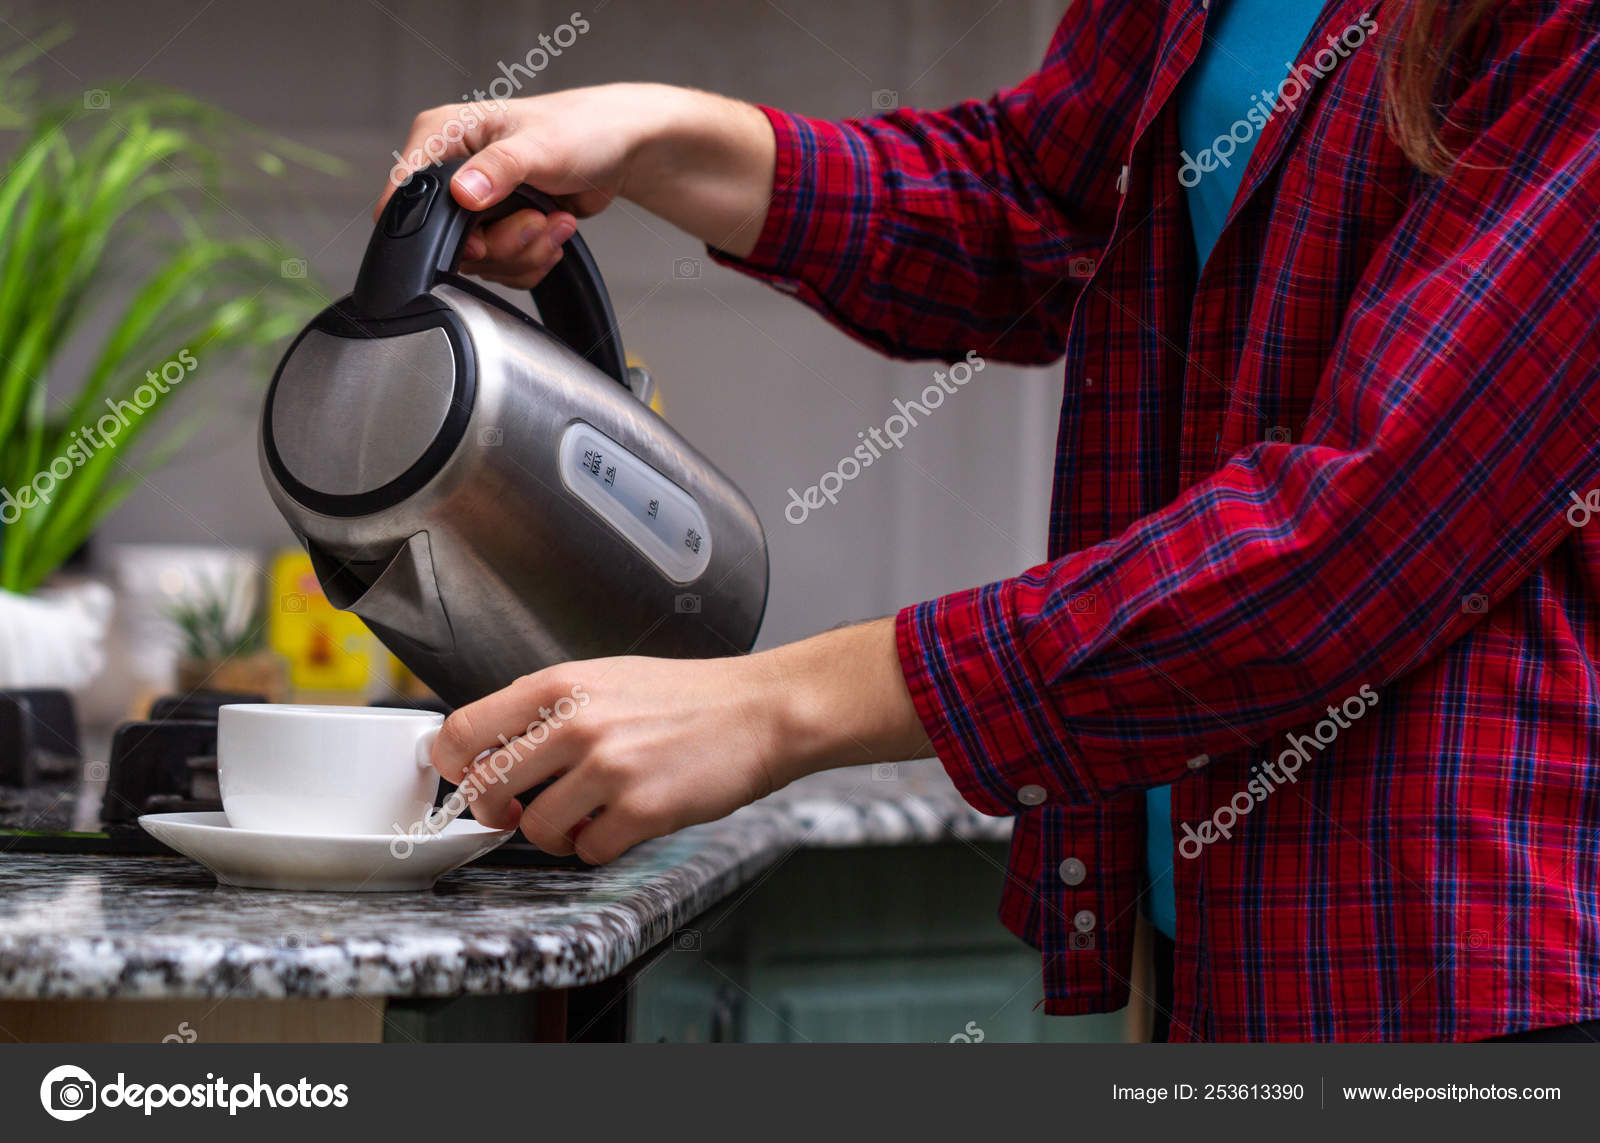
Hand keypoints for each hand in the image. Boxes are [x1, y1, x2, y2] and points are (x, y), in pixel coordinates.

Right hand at [379, 82, 776, 288]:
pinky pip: (504, 268)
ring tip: (554, 219)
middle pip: (447, 241)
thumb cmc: (583, 128)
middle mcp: (452, 172)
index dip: (436, 226)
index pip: (406, 190)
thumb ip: (499, 169)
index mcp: (444, 136)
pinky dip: (534, 259)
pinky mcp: (500, 229)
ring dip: (525, 252)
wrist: (621, 150)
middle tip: (535, 220)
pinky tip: (555, 229)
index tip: (477, 234)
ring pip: (480, 262)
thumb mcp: (539, 145)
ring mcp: (477, 206)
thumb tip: (464, 193)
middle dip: (501, 244)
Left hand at [427, 618, 929, 863]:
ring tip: (585, 816)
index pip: (463, 728)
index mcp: (560, 686)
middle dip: (497, 810)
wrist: (761, 711)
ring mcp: (608, 768)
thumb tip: (494, 744)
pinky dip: (598, 847)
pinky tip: (622, 824)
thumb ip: (548, 708)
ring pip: (535, 828)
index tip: (462, 777)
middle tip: (518, 810)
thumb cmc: (690, 697)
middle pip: (486, 787)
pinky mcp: (640, 810)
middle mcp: (576, 724)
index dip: (451, 764)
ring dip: (554, 833)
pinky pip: (587, 851)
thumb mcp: (607, 678)